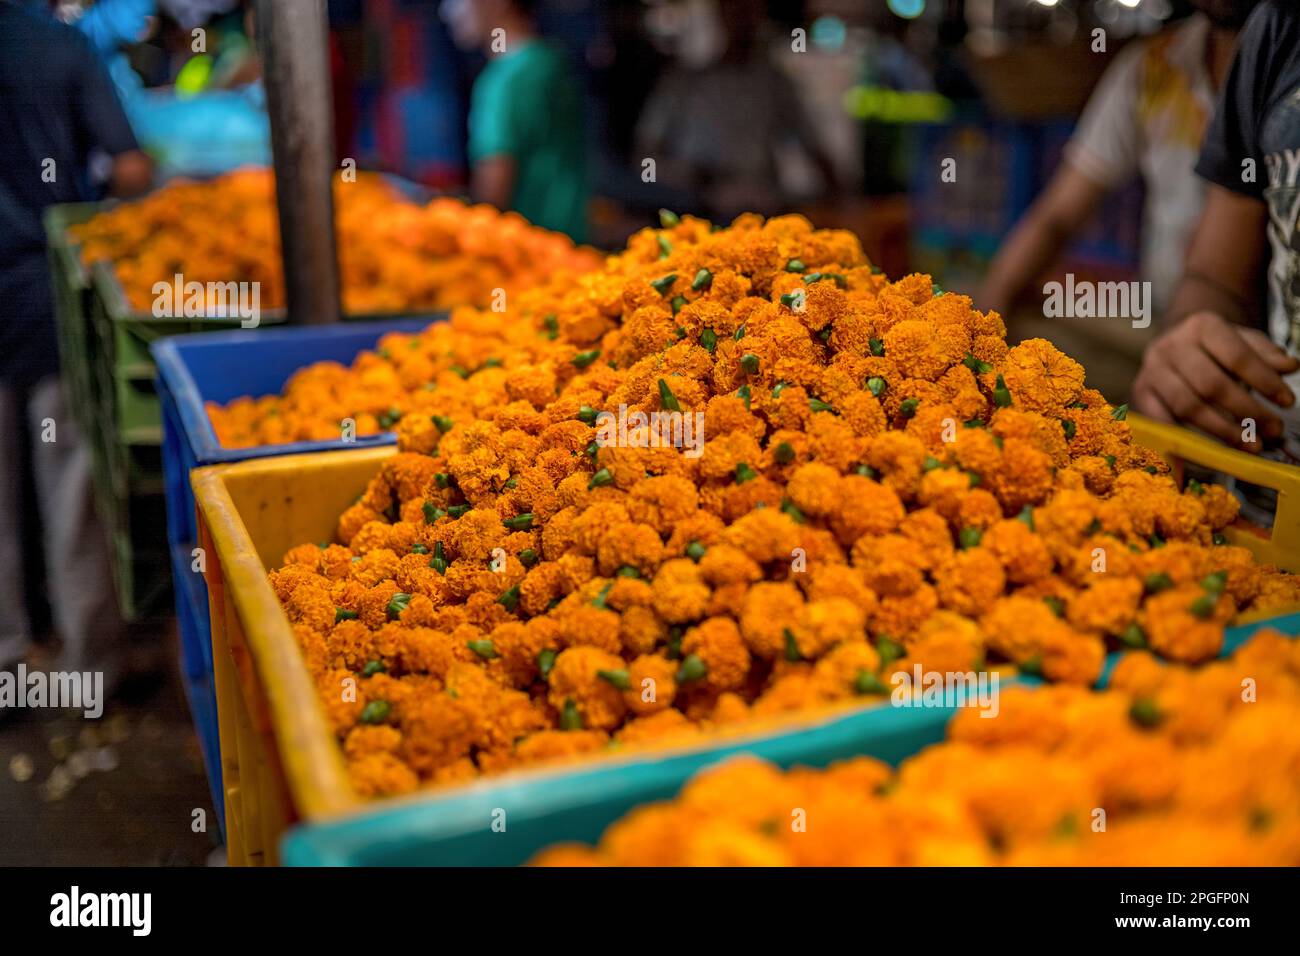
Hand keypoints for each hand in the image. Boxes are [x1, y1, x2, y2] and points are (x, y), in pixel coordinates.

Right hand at [1133, 311, 1298, 451]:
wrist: (1175, 342)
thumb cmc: (1214, 347)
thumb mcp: (1243, 340)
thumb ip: (1265, 354)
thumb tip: (1289, 367)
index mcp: (1201, 326)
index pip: (1237, 357)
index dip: (1264, 381)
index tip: (1287, 402)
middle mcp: (1171, 346)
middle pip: (1211, 385)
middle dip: (1246, 411)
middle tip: (1272, 430)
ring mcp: (1151, 371)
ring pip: (1188, 407)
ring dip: (1222, 431)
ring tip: (1251, 444)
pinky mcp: (1140, 392)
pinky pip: (1162, 421)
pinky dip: (1186, 437)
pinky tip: (1211, 449)